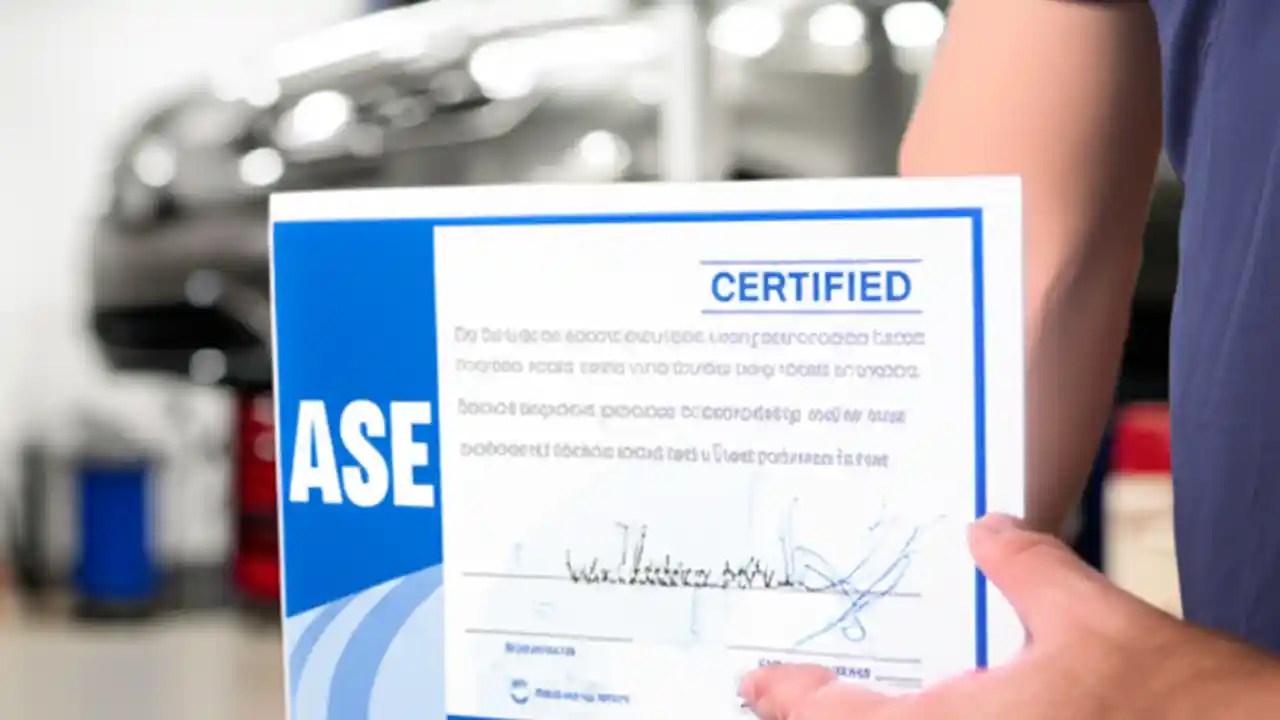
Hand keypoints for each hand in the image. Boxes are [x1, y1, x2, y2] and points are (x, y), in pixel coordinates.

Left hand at [740, 514, 1279, 718]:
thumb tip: (988, 529)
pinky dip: (927, 719)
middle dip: (818, 715)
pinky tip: (942, 701)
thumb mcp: (1088, 612)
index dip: (786, 698)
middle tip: (781, 688)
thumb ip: (1023, 563)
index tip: (752, 682)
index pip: (836, 718)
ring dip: (872, 719)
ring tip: (847, 692)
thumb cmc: (1173, 701)